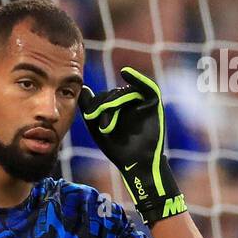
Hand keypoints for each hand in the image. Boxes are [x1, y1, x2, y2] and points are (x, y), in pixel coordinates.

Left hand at [79, 67, 185, 225]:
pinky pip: (146, 86)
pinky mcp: (154, 103)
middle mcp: (130, 102)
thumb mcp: (97, 128)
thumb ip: (89, 108)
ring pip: (125, 92)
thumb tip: (84, 87)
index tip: (90, 118)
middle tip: (103, 127)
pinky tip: (125, 73)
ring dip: (114, 104)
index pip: (104, 97)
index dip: (96, 105)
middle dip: (105, 107)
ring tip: (109, 125)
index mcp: (117, 107)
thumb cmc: (118, 150)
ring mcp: (142, 102)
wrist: (136, 164)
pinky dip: (137, 78)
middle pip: (113, 94)